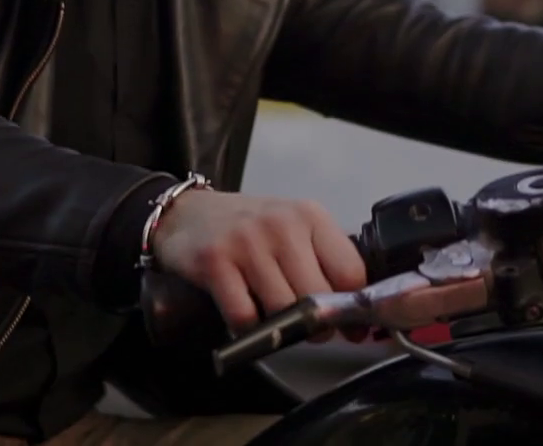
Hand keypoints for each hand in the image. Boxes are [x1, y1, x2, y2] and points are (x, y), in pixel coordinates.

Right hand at [148, 189, 368, 340]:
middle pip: (318, 296)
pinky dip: (248, 328)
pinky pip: (244, 316)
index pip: (351, 271)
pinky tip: (245, 316)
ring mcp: (247, 242)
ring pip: (283, 310)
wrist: (187, 213)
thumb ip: (324, 264)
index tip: (350, 328)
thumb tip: (356, 319)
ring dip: (281, 327)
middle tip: (307, 329)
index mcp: (310, 216)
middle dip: (317, 324)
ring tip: (274, 320)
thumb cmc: (249, 228)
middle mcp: (282, 225)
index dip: (352, 309)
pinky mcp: (215, 261)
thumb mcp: (293, 230)